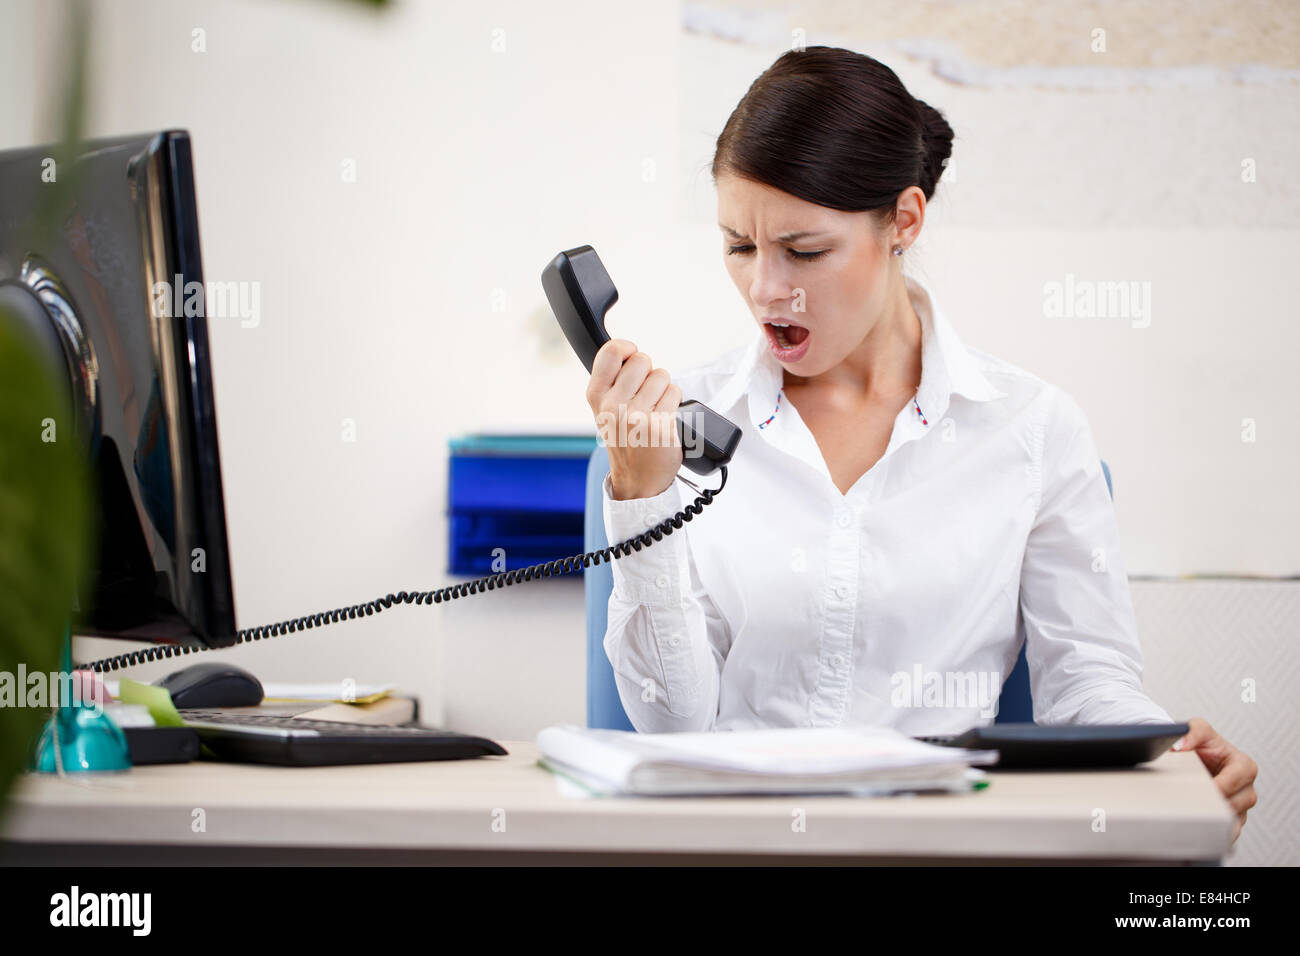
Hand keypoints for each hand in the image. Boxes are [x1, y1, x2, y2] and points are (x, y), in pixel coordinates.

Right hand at [586, 339, 682, 500]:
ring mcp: (636, 416)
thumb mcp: (605, 410)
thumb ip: (613, 381)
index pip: (610, 351)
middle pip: (642, 359)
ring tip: (655, 408)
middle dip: (648, 372)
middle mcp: (613, 406)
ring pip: (662, 375)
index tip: (632, 357)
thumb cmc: (625, 440)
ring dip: (664, 389)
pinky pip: (675, 393)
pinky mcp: (659, 426)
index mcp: (597, 397)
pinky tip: (665, 418)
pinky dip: (675, 403)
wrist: (638, 480)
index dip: (627, 348)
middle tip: (646, 393)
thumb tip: (629, 351)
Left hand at [1173, 717, 1257, 842]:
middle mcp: (1247, 788)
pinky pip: (1226, 832)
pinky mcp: (1231, 820)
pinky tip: (1197, 827)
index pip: (1237, 779)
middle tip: (1193, 802)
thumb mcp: (1198, 729)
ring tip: (1192, 814)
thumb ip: (1192, 732)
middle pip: (1236, 803)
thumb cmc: (1201, 744)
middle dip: (1214, 802)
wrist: (1194, 759)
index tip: (1202, 786)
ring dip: (1212, 818)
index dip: (1220, 783)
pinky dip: (1213, 831)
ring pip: (1232, 820)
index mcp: (1244, 766)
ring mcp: (1240, 806)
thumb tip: (1180, 746)